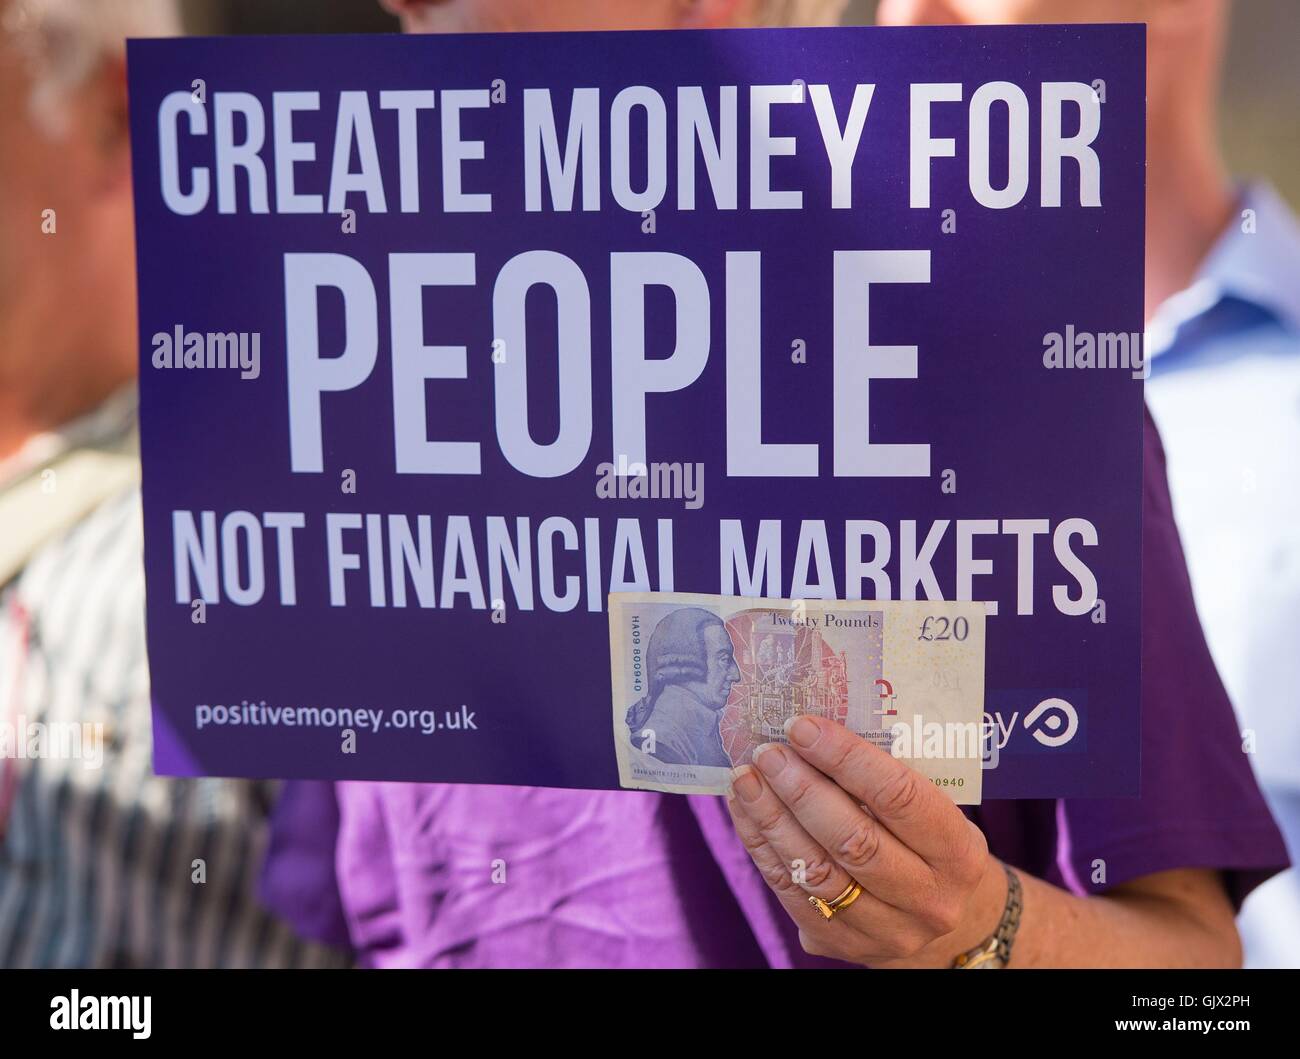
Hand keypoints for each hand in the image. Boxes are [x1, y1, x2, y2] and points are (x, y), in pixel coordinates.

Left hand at [725, 713, 1006, 966]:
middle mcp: (928, 900)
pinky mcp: (841, 946)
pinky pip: (790, 893)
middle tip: (768, 753)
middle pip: (853, 840)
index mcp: (958, 854)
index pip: (899, 797)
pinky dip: (761, 846)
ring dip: (771, 818)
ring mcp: (886, 931)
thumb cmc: (932, 845)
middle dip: (801, 789)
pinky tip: (744, 811)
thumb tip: (813, 729)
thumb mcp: (936, 811)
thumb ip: (888, 779)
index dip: (845, 758)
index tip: (802, 727)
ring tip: (745, 778)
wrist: (950, 923)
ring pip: (816, 871)